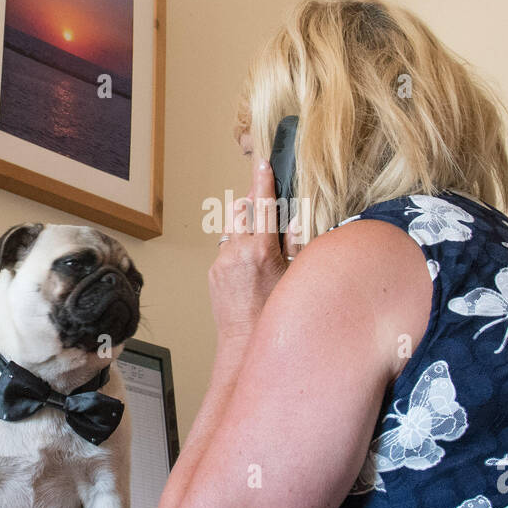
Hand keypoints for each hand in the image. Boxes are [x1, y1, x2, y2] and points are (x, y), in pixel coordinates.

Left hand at [210, 158, 288, 339]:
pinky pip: (226, 248)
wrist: (246, 343)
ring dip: (245, 223)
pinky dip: (239, 245)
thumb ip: (294, 244)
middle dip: (254, 201)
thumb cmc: (277, 316)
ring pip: (231, 227)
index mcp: (261, 251)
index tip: (262, 163)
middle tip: (266, 199)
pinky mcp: (213, 272)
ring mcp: (221, 262)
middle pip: (241, 210)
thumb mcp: (295, 277)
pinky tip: (252, 261)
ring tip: (261, 232)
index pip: (262, 206)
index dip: (263, 181)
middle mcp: (237, 253)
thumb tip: (295, 219)